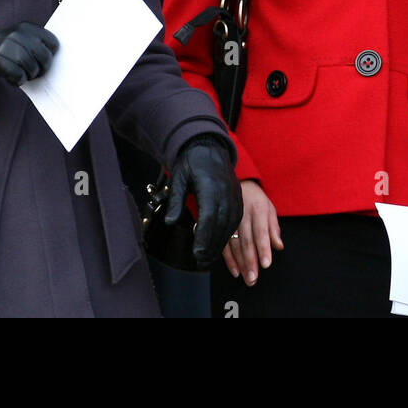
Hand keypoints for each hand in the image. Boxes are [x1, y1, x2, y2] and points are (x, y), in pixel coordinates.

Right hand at [0, 22, 58, 85]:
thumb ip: (37, 43)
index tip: (42, 60)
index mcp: (27, 28)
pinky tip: (13, 78)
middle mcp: (18, 34)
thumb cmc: (5, 48)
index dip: (50, 55)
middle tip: (33, 72)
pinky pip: (18, 75)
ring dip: (29, 76)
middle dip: (42, 69)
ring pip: (32, 67)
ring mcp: (7, 45)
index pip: (53, 43)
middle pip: (44, 57)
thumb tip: (54, 57)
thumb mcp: (21, 38)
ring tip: (21, 74)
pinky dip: (18, 80)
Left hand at [161, 136, 241, 267]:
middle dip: (212, 246)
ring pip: (231, 223)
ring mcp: (234, 193)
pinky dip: (229, 232)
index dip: (204, 238)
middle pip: (221, 224)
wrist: (208, 145)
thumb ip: (175, 201)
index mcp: (210, 186)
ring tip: (210, 256)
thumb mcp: (178, 178)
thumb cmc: (191, 162)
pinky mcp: (238, 195)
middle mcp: (225, 191)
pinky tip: (221, 241)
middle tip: (202, 262)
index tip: (197, 253)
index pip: (208, 217)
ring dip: (221, 242)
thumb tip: (170, 222)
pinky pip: (236, 217)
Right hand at [222, 179, 282, 285]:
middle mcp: (243, 216)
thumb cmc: (257, 201)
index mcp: (258, 210)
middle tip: (254, 279)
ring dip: (241, 264)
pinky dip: (229, 260)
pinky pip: (224, 245)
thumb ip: (274, 229)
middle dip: (251, 262)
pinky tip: (235, 271)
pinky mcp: (221, 226)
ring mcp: (230, 221)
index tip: (266, 264)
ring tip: (247, 278)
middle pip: (247, 242)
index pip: (261, 232)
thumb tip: (279, 247)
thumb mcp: (270, 209)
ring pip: (235, 246)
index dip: (263, 249)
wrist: (238, 186)